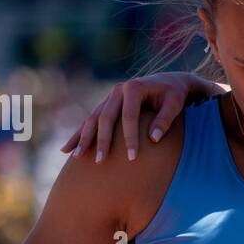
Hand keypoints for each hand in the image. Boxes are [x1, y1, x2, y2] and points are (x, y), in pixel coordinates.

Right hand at [60, 72, 226, 161]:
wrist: (170, 82)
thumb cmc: (175, 94)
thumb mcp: (175, 103)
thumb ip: (165, 119)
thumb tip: (154, 139)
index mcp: (134, 87)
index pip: (128, 116)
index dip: (130, 137)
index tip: (132, 158)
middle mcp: (118, 90)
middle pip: (105, 117)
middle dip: (102, 141)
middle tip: (100, 162)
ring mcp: (110, 97)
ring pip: (93, 119)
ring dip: (84, 138)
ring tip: (77, 158)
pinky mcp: (107, 104)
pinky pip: (90, 121)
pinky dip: (79, 135)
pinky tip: (67, 149)